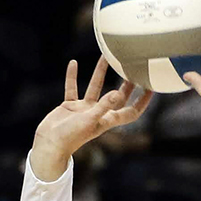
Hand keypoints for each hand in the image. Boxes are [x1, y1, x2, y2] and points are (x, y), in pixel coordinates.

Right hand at [30, 58, 152, 179]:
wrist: (49, 144)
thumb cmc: (70, 137)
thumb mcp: (89, 121)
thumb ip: (103, 106)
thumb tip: (118, 93)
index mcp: (107, 120)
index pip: (131, 111)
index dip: (142, 101)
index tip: (152, 87)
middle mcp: (98, 114)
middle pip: (117, 97)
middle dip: (126, 84)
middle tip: (134, 67)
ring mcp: (84, 109)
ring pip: (95, 87)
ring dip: (100, 72)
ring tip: (106, 56)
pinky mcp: (70, 106)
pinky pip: (72, 88)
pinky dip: (73, 76)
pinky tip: (73, 63)